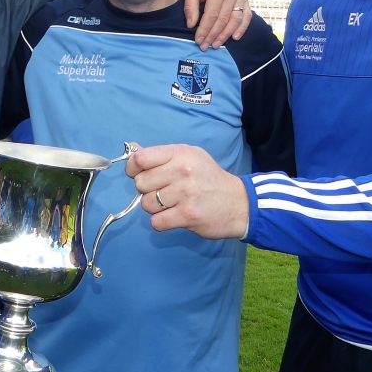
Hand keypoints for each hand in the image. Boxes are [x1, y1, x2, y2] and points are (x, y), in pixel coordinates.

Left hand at [125, 143, 248, 238]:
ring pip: (147, 204)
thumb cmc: (209, 179)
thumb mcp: (189, 157)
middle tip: (163, 192)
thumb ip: (160, 155)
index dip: (134, 169)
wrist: (239, 203)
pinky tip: (174, 216)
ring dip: (155, 208)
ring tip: (172, 205)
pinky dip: (161, 222)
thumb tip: (132, 148)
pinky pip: (156, 222)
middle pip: (141, 183)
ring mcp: (185, 193)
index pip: (141, 159)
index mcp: (180, 153)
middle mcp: (182, 170)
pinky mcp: (188, 215)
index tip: (139, 175)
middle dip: (147, 191)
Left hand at [182, 0, 251, 50]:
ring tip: (216, 45)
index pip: (212, 14)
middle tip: (204, 46)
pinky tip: (235, 38)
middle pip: (224, 19)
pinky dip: (242, 28)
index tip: (198, 40)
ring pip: (235, 20)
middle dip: (213, 35)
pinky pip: (246, 16)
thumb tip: (191, 26)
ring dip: (226, 35)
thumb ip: (190, 6)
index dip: (205, 29)